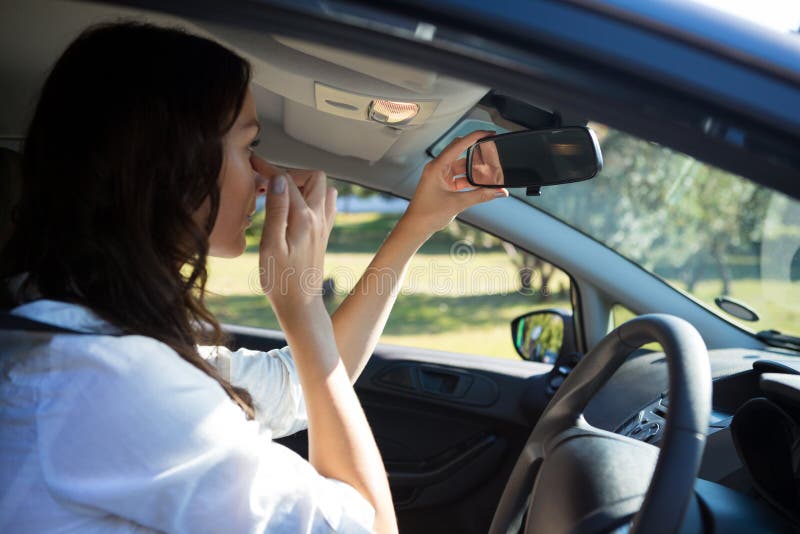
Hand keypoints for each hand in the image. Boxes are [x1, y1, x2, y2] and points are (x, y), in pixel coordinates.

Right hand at [252, 156, 336, 321]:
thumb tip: (281, 179)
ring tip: (282, 195)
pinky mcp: (323, 235)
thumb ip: (277, 210)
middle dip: (292, 172)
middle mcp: (319, 218)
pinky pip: (326, 205)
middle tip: (270, 183)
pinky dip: (312, 198)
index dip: (268, 168)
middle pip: (314, 177)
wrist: (301, 306)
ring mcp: (324, 227)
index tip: (253, 163)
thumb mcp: (271, 246)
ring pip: (324, 189)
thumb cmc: (280, 281)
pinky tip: (294, 209)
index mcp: (304, 218)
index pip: (287, 180)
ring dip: (305, 184)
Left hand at [402, 130, 507, 234]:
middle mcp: (437, 168)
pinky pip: (459, 177)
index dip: (476, 136)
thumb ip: (481, 196)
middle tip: (491, 150)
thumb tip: (498, 191)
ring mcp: (439, 176)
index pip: (459, 144)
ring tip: (489, 172)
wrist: (415, 227)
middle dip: (477, 152)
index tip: (489, 133)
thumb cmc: (427, 214)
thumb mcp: (458, 203)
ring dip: (474, 170)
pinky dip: (469, 180)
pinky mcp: (442, 185)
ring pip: (461, 167)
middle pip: (461, 152)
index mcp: (437, 166)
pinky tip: (480, 184)